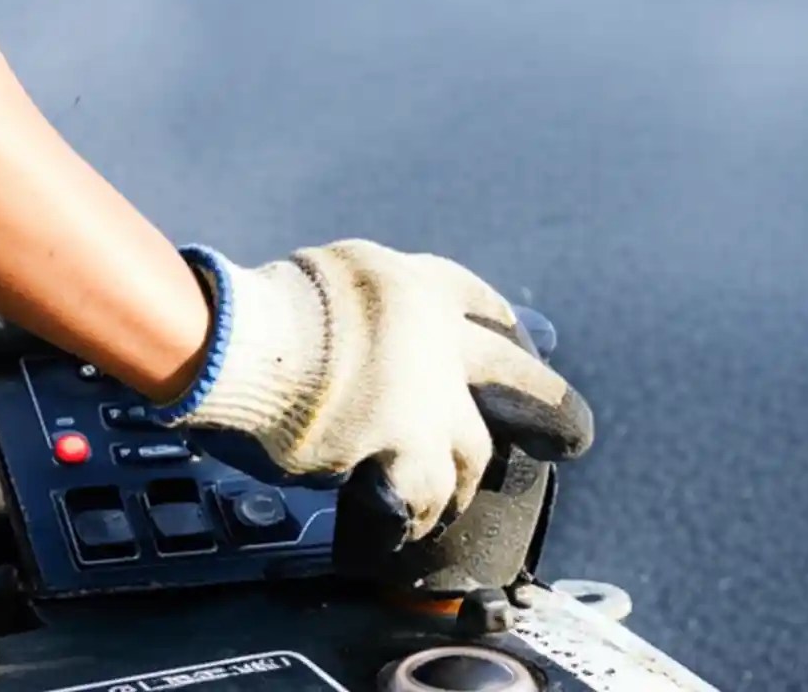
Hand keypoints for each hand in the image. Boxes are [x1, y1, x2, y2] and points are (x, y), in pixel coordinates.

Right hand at [152, 239, 593, 551]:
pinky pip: (425, 496)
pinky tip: (403, 527)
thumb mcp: (330, 279)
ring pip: (472, 455)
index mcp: (417, 286)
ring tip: (447, 505)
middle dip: (554, 415)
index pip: (485, 307)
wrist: (233, 344)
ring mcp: (425, 395)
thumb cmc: (263, 312)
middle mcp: (437, 338)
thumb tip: (374, 349)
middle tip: (573, 438)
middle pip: (522, 384)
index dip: (510, 336)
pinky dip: (415, 514)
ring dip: (459, 484)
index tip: (523, 352)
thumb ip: (371, 313)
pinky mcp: (399, 446)